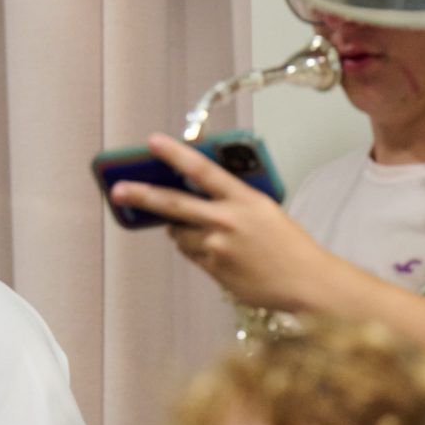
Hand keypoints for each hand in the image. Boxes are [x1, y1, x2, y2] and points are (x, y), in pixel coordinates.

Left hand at [109, 133, 335, 312]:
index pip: (203, 170)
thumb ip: (232, 200)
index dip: (175, 154)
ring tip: (206, 231)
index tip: (153, 142)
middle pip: (174, 205)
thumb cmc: (289, 245)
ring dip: (181, 230)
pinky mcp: (213, 268)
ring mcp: (217, 246)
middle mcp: (227, 221)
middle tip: (118, 190)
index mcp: (244, 199)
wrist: (306, 282)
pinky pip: (191, 254)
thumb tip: (197, 195)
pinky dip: (195, 249)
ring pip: (179, 234)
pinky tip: (217, 251)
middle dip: (142, 195)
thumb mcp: (264, 209)